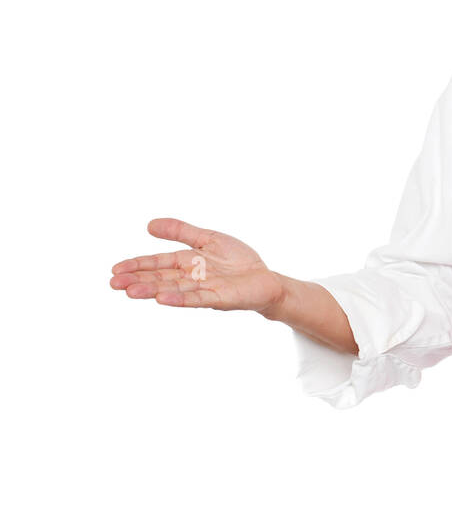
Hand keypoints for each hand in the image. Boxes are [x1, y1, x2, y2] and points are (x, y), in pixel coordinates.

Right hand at [110, 217, 285, 313]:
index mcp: (187, 262)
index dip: (137, 265)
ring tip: (131, 292)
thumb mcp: (208, 238)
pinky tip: (161, 299)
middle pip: (161, 278)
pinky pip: (197, 299)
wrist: (265, 279)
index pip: (157, 263)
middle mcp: (191, 277)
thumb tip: (149, 224)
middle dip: (137, 280)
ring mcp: (204, 289)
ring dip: (152, 290)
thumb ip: (181, 231)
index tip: (115, 270)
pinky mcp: (220, 298)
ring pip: (174, 289)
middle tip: (114, 284)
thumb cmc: (238, 260)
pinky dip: (179, 299)